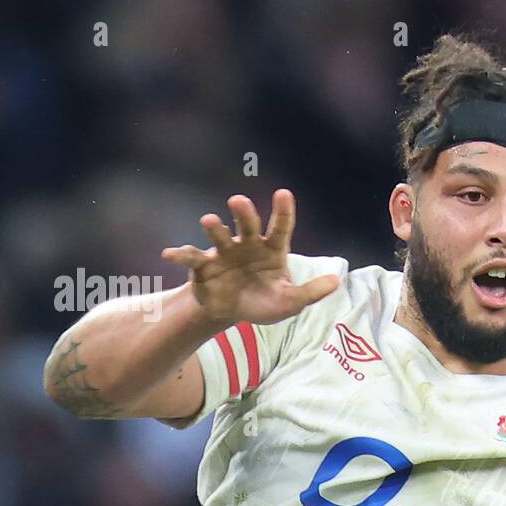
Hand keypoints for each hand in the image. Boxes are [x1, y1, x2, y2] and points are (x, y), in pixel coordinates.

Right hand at [161, 189, 340, 325]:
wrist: (233, 312)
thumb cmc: (265, 301)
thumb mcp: (290, 301)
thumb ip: (310, 292)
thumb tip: (336, 283)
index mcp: (272, 249)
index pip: (280, 227)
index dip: (282, 211)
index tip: (283, 193)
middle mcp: (247, 244)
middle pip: (246, 224)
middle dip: (243, 212)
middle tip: (238, 201)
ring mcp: (224, 252)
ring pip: (219, 235)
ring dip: (213, 228)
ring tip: (209, 221)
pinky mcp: (203, 266)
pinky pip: (191, 257)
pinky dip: (180, 255)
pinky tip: (169, 254)